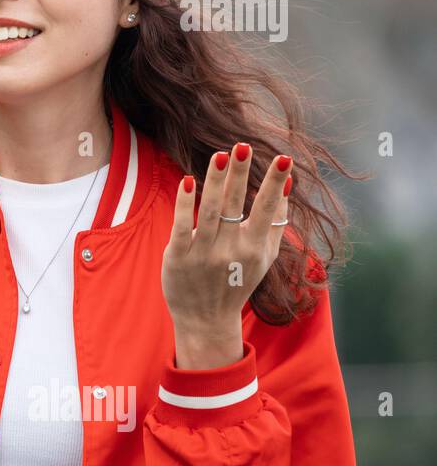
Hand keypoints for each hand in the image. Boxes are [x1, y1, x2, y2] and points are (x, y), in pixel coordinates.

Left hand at [162, 142, 294, 368]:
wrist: (204, 319)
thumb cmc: (236, 282)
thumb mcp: (263, 258)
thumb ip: (275, 224)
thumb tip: (286, 188)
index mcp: (254, 249)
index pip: (266, 210)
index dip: (274, 185)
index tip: (283, 159)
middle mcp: (231, 250)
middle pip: (235, 206)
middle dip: (240, 175)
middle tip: (242, 146)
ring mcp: (203, 253)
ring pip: (210, 211)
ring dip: (215, 181)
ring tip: (219, 154)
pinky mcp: (178, 256)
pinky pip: (182, 224)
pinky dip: (185, 203)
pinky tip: (187, 181)